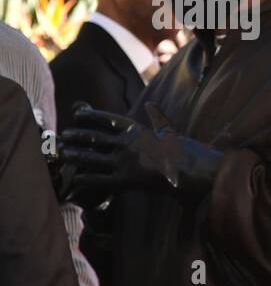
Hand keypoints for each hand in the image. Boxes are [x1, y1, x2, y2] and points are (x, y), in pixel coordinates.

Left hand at [62, 104, 222, 198]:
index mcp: (137, 130)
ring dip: (75, 155)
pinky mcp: (125, 180)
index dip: (90, 116)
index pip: (107, 120)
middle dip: (76, 136)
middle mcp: (127, 143)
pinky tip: (77, 178)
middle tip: (64, 135)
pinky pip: (100, 179)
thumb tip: (152, 106)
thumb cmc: (183, 152)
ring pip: (91, 158)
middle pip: (94, 137)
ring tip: (63, 154)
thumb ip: (156, 119)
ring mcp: (124, 162)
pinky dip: (86, 178)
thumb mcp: (169, 132)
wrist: (192, 172)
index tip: (78, 114)